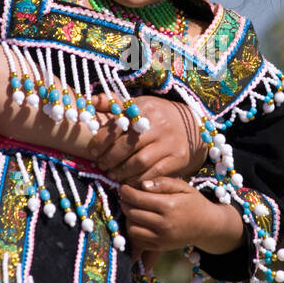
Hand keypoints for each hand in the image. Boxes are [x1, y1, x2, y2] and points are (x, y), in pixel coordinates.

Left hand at [87, 95, 204, 182]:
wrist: (191, 126)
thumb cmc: (157, 115)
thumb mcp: (139, 104)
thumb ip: (114, 103)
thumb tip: (92, 101)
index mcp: (145, 109)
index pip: (118, 126)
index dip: (101, 141)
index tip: (93, 152)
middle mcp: (158, 125)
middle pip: (128, 146)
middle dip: (110, 159)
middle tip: (101, 166)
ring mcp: (169, 143)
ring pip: (140, 162)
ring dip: (122, 172)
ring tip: (112, 175)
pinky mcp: (177, 158)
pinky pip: (154, 173)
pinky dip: (138, 179)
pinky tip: (129, 181)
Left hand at [118, 176, 242, 261]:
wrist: (207, 225)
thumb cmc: (193, 202)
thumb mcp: (184, 187)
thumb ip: (164, 182)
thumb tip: (142, 185)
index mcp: (169, 206)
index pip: (138, 198)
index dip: (126, 192)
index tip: (123, 188)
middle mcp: (164, 224)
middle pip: (132, 213)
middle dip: (125, 204)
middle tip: (125, 197)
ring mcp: (162, 238)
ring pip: (132, 229)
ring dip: (128, 218)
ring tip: (131, 209)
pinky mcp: (160, 247)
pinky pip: (139, 241)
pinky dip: (134, 231)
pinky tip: (138, 222)